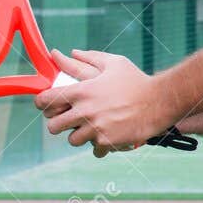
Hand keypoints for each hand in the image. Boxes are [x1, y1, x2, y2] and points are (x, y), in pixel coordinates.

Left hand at [37, 49, 170, 156]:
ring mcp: (95, 128)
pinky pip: (94, 149)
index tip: (47, 107)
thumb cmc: (137, 80)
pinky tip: (106, 139)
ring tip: (88, 131)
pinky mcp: (107, 141)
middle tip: (67, 122)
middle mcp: (84, 111)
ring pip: (73, 140)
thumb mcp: (115, 63)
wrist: (159, 101)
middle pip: (54, 126)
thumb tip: (72, 53)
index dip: (42, 105)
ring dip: (79, 136)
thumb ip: (91, 57)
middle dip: (58, 124)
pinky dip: (100, 146)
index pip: (46, 101)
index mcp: (81, 91)